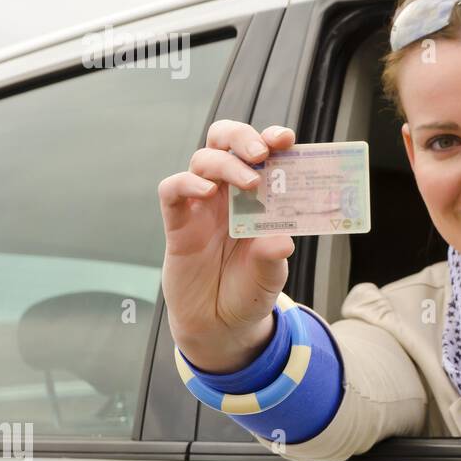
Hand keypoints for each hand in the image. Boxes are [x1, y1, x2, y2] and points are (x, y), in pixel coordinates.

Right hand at [157, 120, 297, 372]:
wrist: (220, 324)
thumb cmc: (249, 290)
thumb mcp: (270, 276)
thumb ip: (273, 256)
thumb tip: (282, 241)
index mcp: (258, 196)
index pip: (262, 153)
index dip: (272, 138)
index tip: (287, 139)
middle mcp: (229, 193)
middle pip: (225, 142)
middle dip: (242, 136)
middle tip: (261, 153)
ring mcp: (202, 205)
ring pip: (203, 159)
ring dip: (226, 163)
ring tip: (250, 183)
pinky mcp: (178, 223)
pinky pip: (172, 190)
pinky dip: (187, 183)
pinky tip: (206, 190)